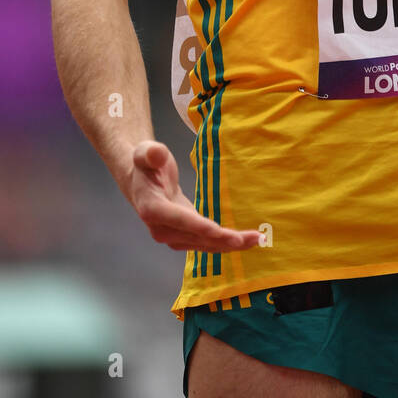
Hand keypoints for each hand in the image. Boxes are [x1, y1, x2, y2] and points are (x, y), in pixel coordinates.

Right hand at [127, 140, 260, 252]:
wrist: (140, 182)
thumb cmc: (146, 165)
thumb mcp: (145, 153)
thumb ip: (150, 153)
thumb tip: (157, 153)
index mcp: (152, 208)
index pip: (178, 219)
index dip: (199, 226)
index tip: (219, 231)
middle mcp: (161, 229)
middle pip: (196, 237)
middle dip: (224, 239)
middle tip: (250, 239)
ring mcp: (172, 237)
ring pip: (205, 244)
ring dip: (231, 244)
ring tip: (257, 240)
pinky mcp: (183, 238)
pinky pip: (206, 243)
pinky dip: (225, 243)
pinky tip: (245, 241)